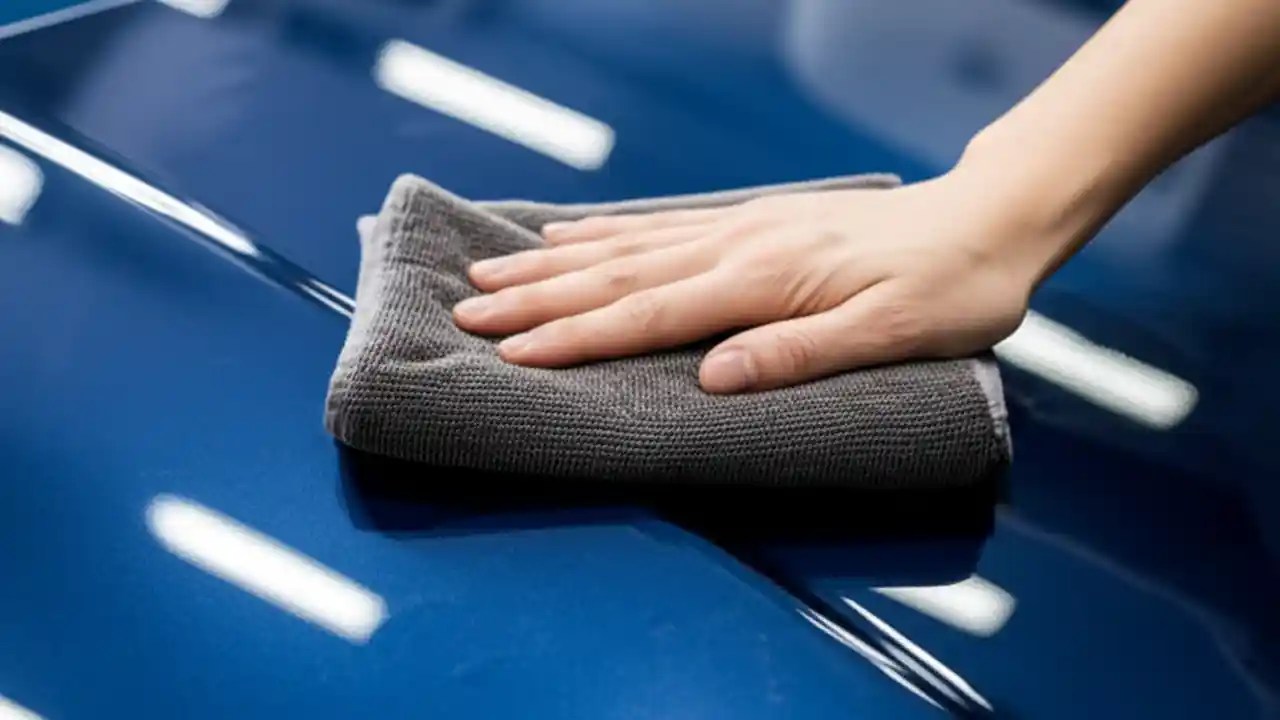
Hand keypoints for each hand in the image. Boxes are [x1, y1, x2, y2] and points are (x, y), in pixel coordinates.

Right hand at [453, 168, 1055, 392]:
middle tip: (468, 311)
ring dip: (555, 261)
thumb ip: (798, 354)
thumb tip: (712, 378)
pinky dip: (605, 231)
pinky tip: (569, 234)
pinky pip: (660, 225)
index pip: (650, 314)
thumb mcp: (893, 334)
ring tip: (492, 270)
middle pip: (618, 275)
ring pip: (627, 245)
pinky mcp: (751, 222)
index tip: (511, 350)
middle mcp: (738, 245)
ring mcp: (740, 228)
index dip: (576, 335)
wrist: (988, 221)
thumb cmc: (953, 288)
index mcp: (765, 280)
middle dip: (538, 297)